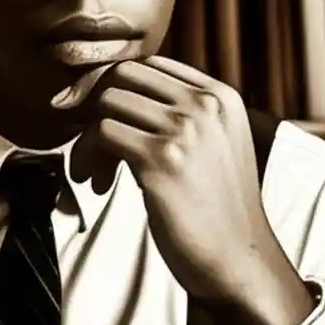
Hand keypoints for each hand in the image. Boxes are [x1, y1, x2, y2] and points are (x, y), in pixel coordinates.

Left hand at [69, 55, 285, 305]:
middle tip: (88, 143)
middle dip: (92, 105)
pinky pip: (102, 133)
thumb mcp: (213, 146)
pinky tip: (95, 183)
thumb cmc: (216, 210)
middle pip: (122, 75)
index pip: (148, 65)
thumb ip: (181, 115)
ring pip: (106, 103)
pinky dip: (87, 156)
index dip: (112, 87)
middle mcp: (206, 104)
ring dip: (87, 138)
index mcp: (220, 96)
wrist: (237, 260)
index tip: (93, 116)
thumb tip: (117, 96)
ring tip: (93, 172)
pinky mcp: (162, 159)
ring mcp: (185, 129)